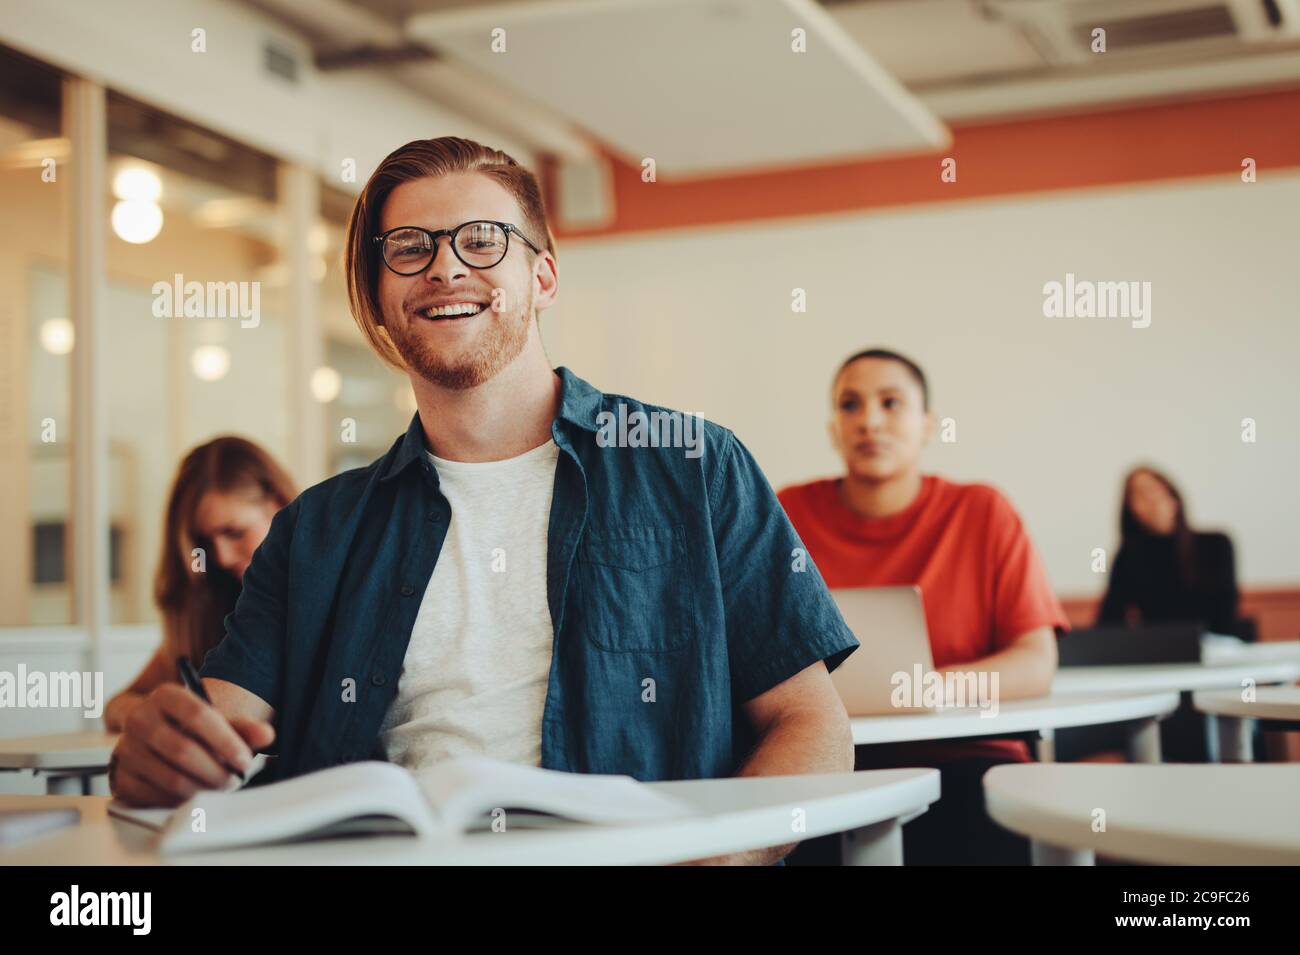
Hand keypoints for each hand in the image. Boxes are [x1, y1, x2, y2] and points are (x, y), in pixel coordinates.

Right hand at [109, 684, 274, 806]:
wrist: (157, 736)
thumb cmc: (193, 728)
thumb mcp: (218, 721)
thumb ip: (243, 727)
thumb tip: (267, 735)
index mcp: (165, 696)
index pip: (198, 715)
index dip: (226, 741)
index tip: (245, 759)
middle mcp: (140, 719)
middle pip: (184, 750)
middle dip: (217, 771)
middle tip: (236, 780)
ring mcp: (126, 749)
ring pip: (172, 778)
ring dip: (204, 789)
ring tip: (221, 787)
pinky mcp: (121, 777)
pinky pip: (157, 797)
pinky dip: (183, 801)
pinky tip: (197, 793)